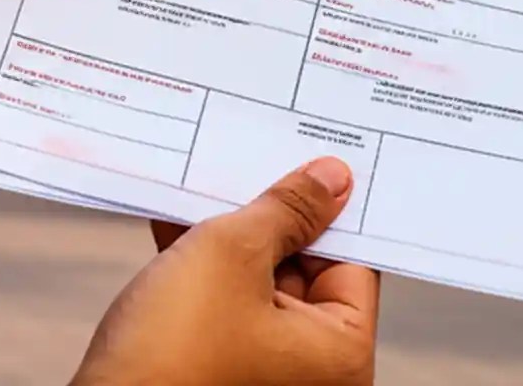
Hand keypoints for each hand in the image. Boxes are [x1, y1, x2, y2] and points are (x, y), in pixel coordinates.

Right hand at [71, 158, 380, 385]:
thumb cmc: (169, 358)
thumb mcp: (230, 254)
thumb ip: (286, 209)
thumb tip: (332, 178)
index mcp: (340, 353)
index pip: (352, 261)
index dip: (331, 207)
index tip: (316, 161)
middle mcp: (312, 372)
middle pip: (306, 270)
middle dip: (276, 217)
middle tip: (262, 158)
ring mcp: (264, 376)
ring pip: (259, 285)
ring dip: (232, 237)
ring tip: (211, 182)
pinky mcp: (217, 373)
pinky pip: (225, 308)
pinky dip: (204, 270)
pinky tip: (177, 223)